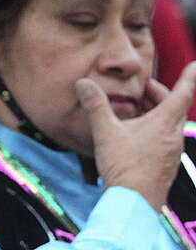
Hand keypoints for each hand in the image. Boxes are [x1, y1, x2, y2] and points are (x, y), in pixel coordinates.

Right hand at [76, 61, 195, 211]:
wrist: (134, 202)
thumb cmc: (123, 166)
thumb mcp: (105, 131)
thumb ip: (95, 105)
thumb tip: (83, 83)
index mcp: (164, 124)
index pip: (182, 94)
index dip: (189, 78)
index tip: (195, 65)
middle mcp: (173, 136)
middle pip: (175, 108)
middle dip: (161, 94)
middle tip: (143, 88)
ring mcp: (172, 151)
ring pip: (170, 124)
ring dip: (157, 111)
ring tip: (136, 109)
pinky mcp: (167, 164)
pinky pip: (165, 138)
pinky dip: (155, 127)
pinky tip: (135, 133)